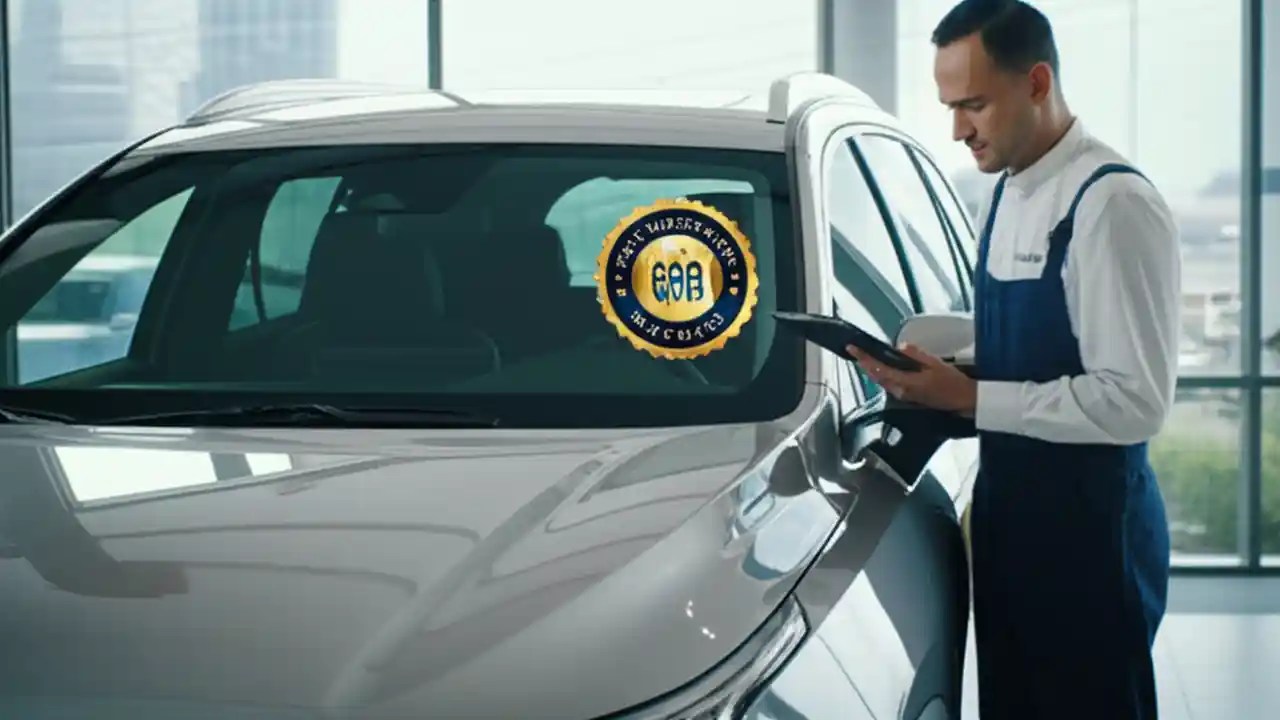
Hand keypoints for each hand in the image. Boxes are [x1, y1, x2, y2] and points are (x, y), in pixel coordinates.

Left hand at [847, 343, 976, 415]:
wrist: (964, 400)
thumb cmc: (953, 383)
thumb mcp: (935, 363)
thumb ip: (916, 354)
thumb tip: (901, 346)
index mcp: (906, 382)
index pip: (878, 369)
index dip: (864, 358)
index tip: (853, 349)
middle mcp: (901, 391)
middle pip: (876, 376)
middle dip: (864, 364)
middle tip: (855, 351)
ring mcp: (904, 395)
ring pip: (881, 381)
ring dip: (871, 369)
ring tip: (864, 357)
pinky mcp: (908, 396)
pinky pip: (889, 384)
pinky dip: (881, 374)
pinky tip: (881, 368)